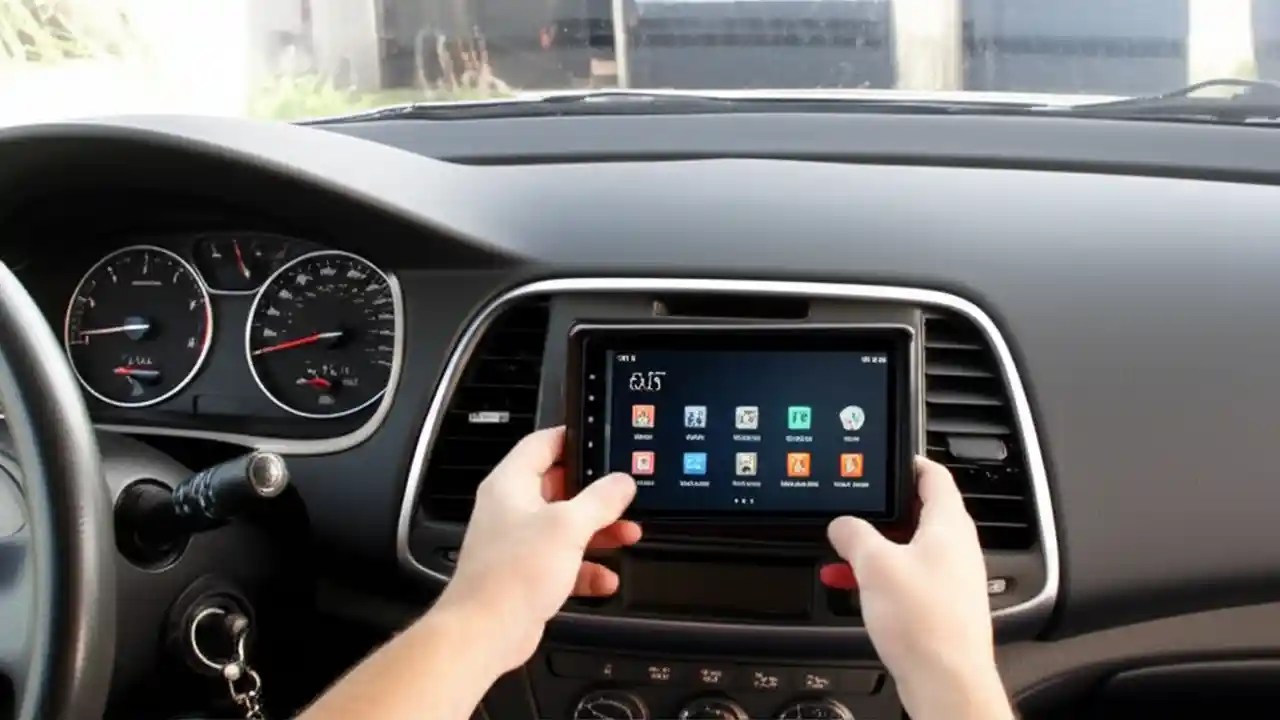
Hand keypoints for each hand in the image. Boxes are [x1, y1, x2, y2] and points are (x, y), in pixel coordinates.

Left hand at [434, 426, 640, 673]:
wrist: (486, 631)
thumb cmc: (511, 575)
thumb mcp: (567, 527)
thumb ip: (600, 500)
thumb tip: (621, 482)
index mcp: (511, 484)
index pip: (542, 444)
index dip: (572, 438)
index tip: (600, 440)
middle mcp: (510, 509)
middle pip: (559, 487)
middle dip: (595, 495)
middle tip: (623, 496)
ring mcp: (517, 543)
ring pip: (564, 527)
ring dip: (597, 532)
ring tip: (626, 535)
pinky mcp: (525, 574)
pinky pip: (562, 563)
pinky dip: (585, 569)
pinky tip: (605, 579)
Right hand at [827, 457, 1012, 719]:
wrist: (947, 681)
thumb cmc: (926, 623)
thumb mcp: (875, 565)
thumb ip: (854, 535)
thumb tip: (842, 523)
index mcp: (949, 525)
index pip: (934, 475)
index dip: (908, 461)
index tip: (886, 457)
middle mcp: (956, 548)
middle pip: (918, 512)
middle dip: (881, 512)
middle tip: (854, 508)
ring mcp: (952, 577)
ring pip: (909, 548)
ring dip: (876, 547)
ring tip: (845, 551)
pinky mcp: (942, 605)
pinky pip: (908, 577)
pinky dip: (881, 575)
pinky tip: (856, 585)